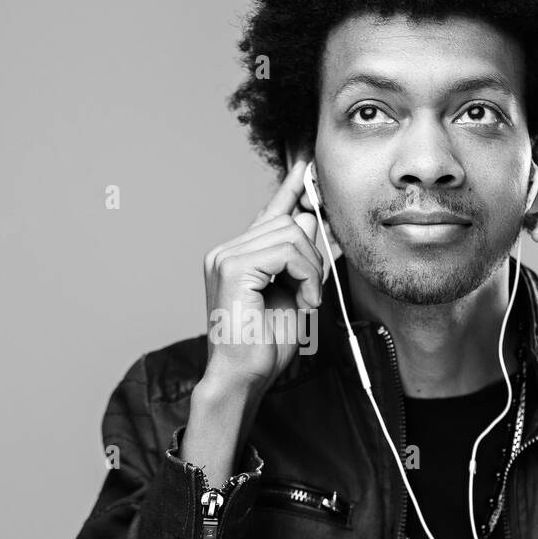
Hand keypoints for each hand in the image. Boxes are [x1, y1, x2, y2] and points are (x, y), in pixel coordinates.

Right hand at [200, 158, 329, 394]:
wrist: (243, 377)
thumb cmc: (264, 345)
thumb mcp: (295, 293)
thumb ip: (301, 258)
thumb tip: (310, 220)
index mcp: (237, 256)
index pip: (269, 211)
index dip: (290, 186)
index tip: (305, 161)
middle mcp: (225, 251)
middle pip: (287, 221)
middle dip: (312, 254)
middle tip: (313, 291)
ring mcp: (225, 256)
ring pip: (290, 234)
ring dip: (310, 269)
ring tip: (306, 300)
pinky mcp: (232, 267)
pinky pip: (286, 250)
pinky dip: (305, 275)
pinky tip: (304, 300)